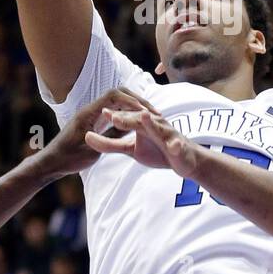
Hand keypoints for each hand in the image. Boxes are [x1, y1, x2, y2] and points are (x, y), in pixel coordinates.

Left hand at [35, 88, 153, 179]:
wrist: (52, 162)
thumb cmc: (69, 158)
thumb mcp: (94, 150)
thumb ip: (112, 135)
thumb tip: (132, 123)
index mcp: (89, 113)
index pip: (114, 96)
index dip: (132, 100)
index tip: (145, 111)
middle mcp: (90, 109)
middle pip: (117, 94)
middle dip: (135, 100)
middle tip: (152, 111)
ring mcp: (91, 114)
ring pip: (115, 102)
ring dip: (132, 106)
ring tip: (149, 116)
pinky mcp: (92, 121)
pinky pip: (112, 111)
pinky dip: (125, 113)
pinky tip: (135, 123)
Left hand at [85, 106, 199, 177]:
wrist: (185, 161)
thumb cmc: (157, 151)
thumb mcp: (129, 149)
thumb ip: (110, 144)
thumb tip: (88, 137)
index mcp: (141, 122)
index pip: (126, 113)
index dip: (113, 112)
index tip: (100, 114)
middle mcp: (154, 123)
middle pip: (138, 116)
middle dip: (126, 116)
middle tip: (111, 116)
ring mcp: (168, 133)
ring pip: (158, 126)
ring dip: (150, 122)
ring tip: (141, 118)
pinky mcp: (179, 145)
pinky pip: (177, 145)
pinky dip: (175, 145)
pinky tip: (173, 147)